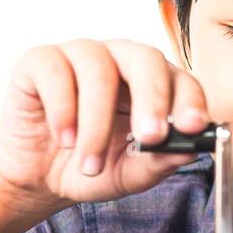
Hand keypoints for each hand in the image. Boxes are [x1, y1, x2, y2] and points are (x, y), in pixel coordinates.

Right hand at [0, 38, 207, 218]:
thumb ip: (161, 160)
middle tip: (151, 136)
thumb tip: (192, 150)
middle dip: (152, 99)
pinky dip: (62, 110)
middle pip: (145, 59)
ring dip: (97, 123)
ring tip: (90, 164)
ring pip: (99, 70)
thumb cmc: (92, 167)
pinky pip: (55, 72)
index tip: (193, 127)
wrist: (38, 177)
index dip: (190, 100)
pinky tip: (65, 139)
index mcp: (153, 83)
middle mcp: (120, 60)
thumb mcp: (131, 173)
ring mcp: (81, 55)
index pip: (181, 79)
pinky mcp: (40, 61)